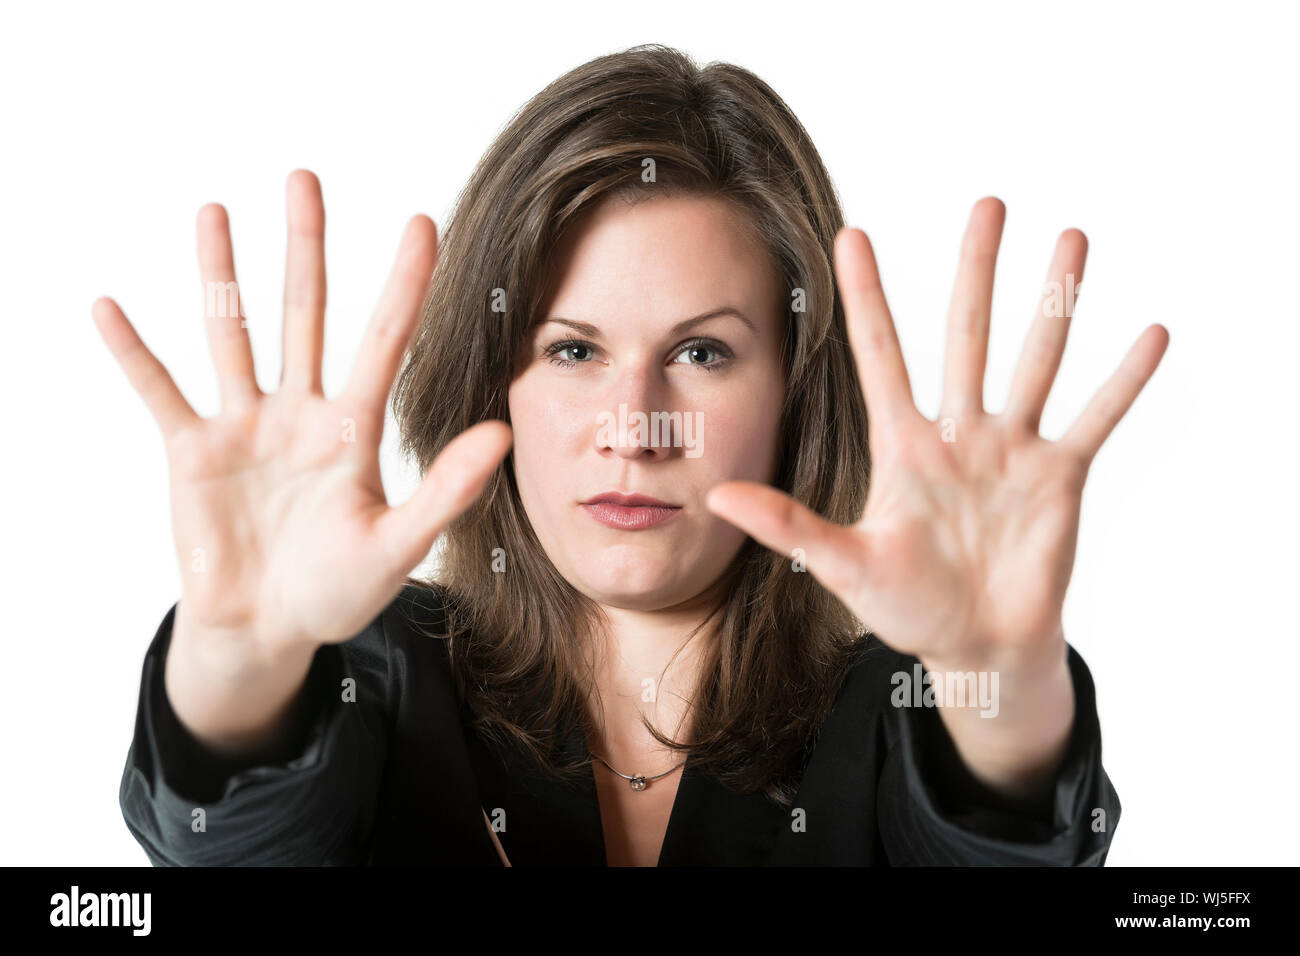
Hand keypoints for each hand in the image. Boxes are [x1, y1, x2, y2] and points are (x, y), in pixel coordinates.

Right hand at [92, 170, 511, 663]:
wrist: (267, 632)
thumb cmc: (336, 591)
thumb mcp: (396, 543)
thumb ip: (445, 490)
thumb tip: (501, 433)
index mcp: (353, 430)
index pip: (384, 340)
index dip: (404, 283)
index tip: (424, 222)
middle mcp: (300, 412)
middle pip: (304, 313)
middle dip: (305, 247)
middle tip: (305, 177)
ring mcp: (244, 426)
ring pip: (232, 333)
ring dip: (220, 274)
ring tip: (213, 209)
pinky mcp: (192, 451)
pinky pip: (159, 392)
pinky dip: (134, 353)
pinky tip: (109, 307)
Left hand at [706, 198, 1167, 674]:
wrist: (974, 646)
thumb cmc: (907, 606)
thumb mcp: (843, 565)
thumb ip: (789, 527)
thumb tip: (719, 498)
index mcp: (903, 446)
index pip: (879, 354)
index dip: (867, 296)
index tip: (853, 233)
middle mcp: (959, 433)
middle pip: (967, 336)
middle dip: (977, 271)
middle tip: (988, 204)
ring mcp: (1011, 450)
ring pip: (1035, 360)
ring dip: (1055, 302)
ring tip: (1072, 238)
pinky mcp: (1058, 478)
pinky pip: (1095, 420)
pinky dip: (1123, 382)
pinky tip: (1151, 335)